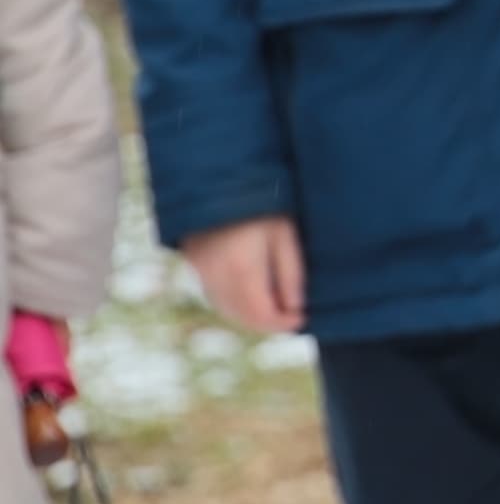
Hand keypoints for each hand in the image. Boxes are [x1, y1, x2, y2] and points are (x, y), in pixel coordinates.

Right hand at [182, 215, 306, 334]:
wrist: (217, 180)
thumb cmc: (261, 203)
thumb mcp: (285, 234)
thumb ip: (290, 273)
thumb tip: (296, 308)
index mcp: (242, 269)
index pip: (261, 314)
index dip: (282, 323)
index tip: (302, 319)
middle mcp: (216, 276)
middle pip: (242, 316)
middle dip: (267, 322)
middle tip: (291, 316)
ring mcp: (201, 271)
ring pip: (226, 309)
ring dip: (250, 315)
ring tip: (277, 306)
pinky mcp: (193, 264)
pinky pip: (215, 296)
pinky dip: (235, 304)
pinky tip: (253, 295)